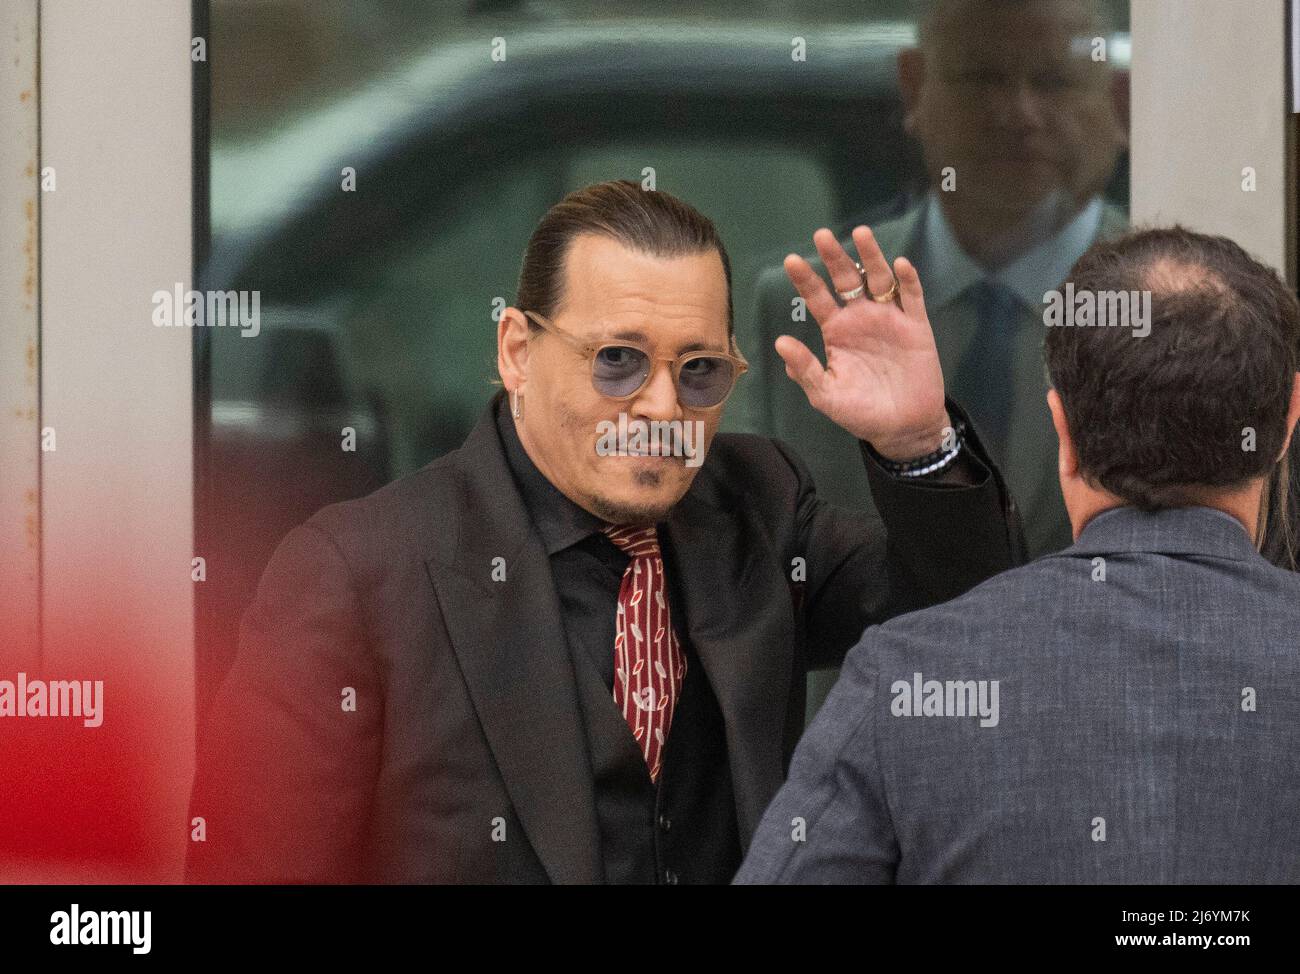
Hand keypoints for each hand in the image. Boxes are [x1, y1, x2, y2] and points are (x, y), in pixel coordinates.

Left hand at [776, 226, 949, 460]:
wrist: (901, 428)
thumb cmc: (860, 411)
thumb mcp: (826, 395)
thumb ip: (805, 370)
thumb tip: (780, 342)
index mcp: (836, 331)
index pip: (818, 298)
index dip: (806, 279)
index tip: (791, 260)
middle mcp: (861, 318)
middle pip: (847, 280)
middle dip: (835, 258)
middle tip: (821, 236)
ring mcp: (889, 319)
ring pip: (879, 279)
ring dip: (871, 257)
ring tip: (860, 234)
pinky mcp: (916, 327)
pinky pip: (912, 298)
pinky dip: (907, 280)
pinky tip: (900, 265)